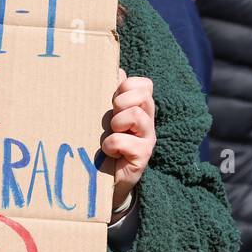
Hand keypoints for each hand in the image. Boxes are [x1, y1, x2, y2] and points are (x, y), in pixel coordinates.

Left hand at [102, 69, 154, 216]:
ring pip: (136, 115)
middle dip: (121, 102)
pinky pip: (122, 140)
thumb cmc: (103, 144)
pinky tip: (109, 152)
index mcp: (140, 108)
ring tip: (110, 134)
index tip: (113, 99)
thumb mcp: (105, 118)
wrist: (105, 181)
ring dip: (116, 123)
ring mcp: (148, 139)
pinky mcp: (142, 156)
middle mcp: (148, 121)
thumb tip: (117, 70)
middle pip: (144, 95)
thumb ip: (110, 95)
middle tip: (111, 118)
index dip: (128, 85)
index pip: (145, 84)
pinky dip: (110, 145)